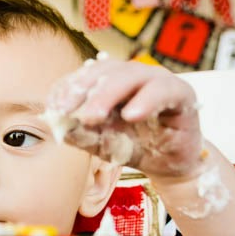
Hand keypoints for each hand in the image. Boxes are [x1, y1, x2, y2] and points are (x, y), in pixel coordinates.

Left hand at [46, 58, 204, 181]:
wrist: (171, 164)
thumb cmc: (136, 146)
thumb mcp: (103, 145)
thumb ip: (82, 135)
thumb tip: (58, 128)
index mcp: (111, 82)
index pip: (86, 75)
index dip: (68, 88)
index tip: (53, 107)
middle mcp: (133, 75)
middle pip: (104, 71)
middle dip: (83, 90)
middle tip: (65, 111)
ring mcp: (158, 80)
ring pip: (130, 75)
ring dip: (108, 94)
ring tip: (92, 116)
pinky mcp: (181, 92)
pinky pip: (163, 90)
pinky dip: (146, 101)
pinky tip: (130, 115)